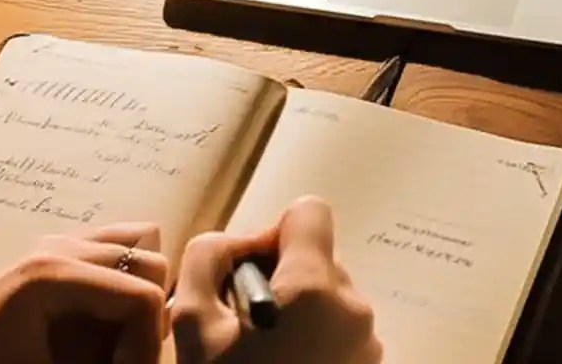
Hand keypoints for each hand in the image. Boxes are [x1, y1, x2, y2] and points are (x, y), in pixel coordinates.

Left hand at [0, 222, 169, 363]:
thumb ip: (104, 362)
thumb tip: (143, 359)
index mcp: (56, 274)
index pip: (145, 296)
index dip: (146, 346)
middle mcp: (60, 246)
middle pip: (151, 260)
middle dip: (146, 315)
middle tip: (119, 358)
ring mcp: (56, 242)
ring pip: (137, 243)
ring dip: (136, 289)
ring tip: (113, 336)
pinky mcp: (52, 251)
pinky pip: (111, 246)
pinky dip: (119, 277)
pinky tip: (97, 319)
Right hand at [171, 197, 381, 363]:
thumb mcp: (193, 324)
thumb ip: (205, 259)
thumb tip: (233, 241)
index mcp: (315, 286)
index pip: (309, 212)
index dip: (273, 229)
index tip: (248, 269)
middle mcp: (353, 307)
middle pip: (317, 257)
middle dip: (279, 277)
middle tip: (243, 323)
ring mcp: (368, 342)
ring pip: (328, 297)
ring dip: (296, 312)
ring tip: (262, 355)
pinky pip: (339, 332)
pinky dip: (312, 341)